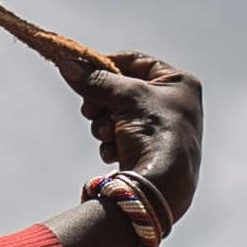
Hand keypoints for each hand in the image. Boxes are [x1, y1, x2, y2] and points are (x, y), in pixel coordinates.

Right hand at [78, 54, 201, 232]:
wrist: (164, 185)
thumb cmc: (156, 133)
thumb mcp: (125, 97)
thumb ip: (95, 79)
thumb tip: (68, 65)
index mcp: (179, 83)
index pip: (136, 62)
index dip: (108, 65)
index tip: (83, 71)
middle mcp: (173, 104)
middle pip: (122, 90)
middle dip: (103, 102)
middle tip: (90, 109)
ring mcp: (161, 129)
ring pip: (116, 115)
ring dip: (105, 125)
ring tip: (108, 135)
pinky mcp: (148, 151)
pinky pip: (120, 137)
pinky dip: (112, 143)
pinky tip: (114, 151)